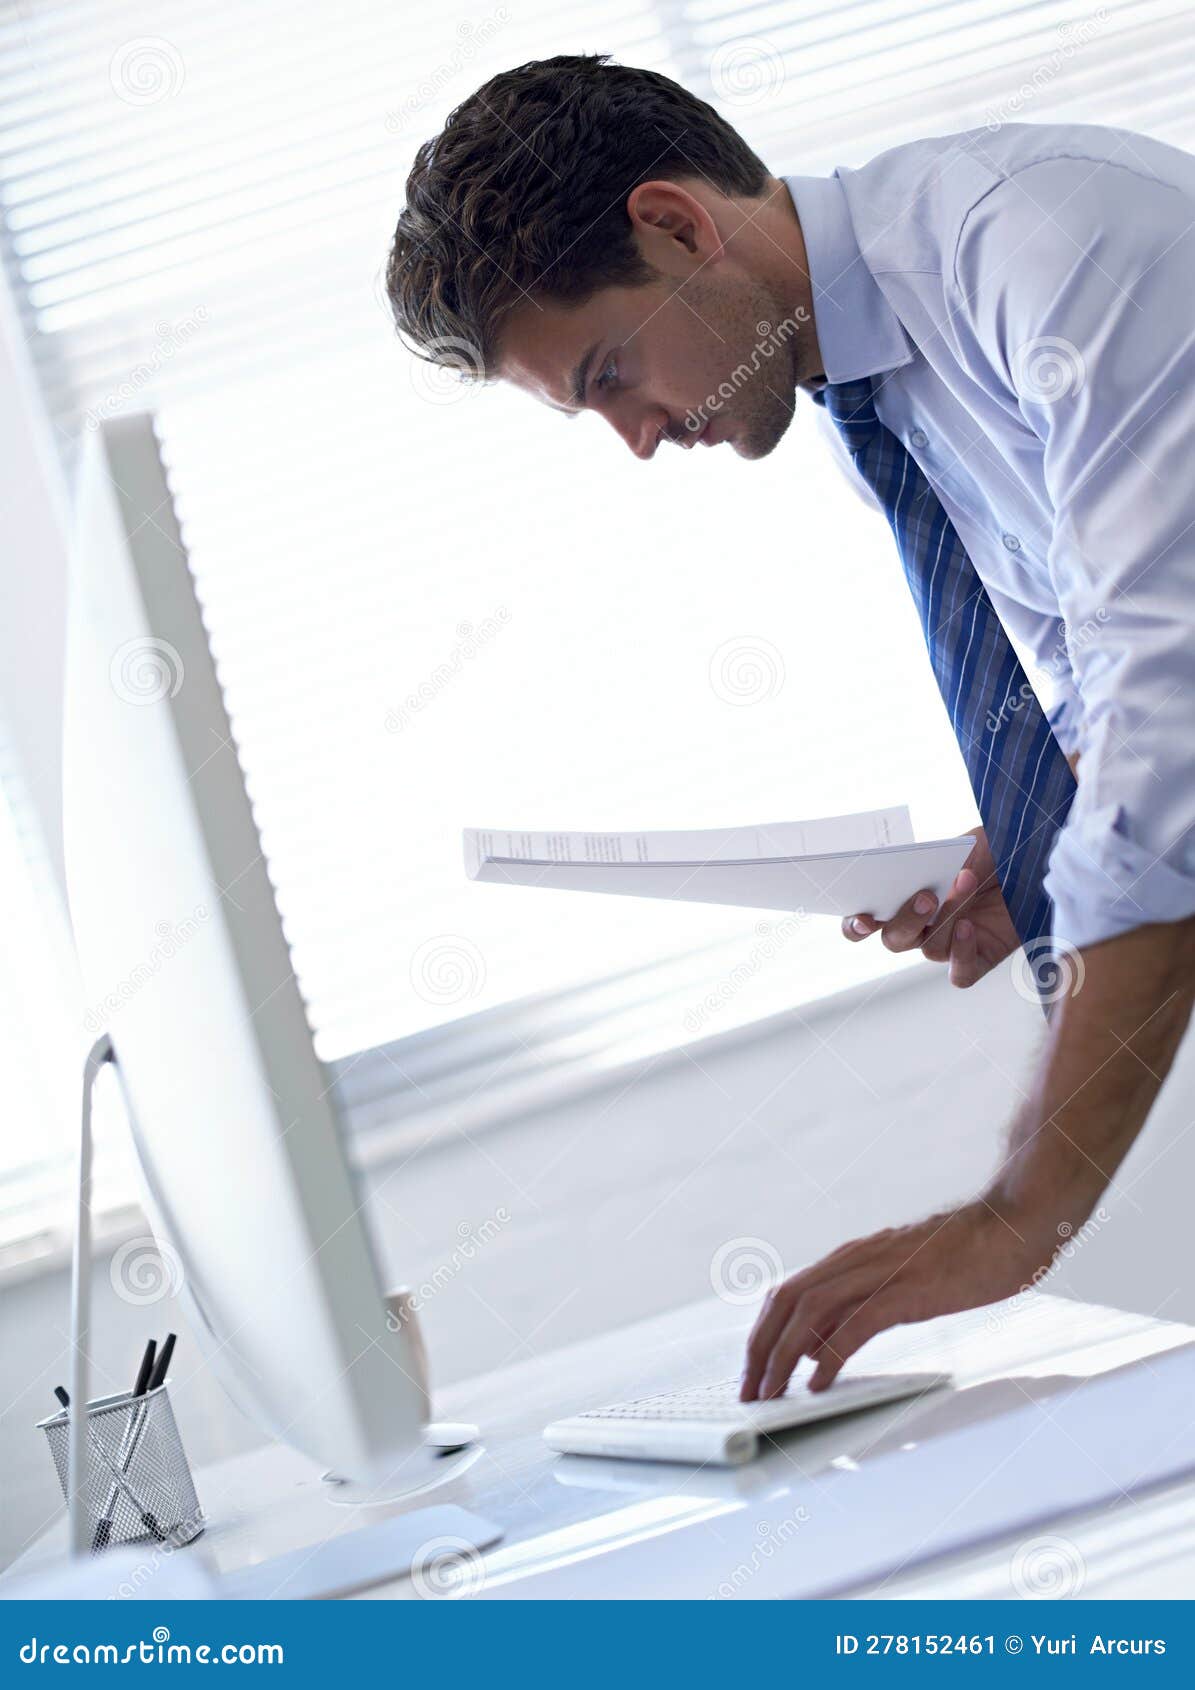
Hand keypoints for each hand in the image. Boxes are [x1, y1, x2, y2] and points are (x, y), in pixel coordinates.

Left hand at [739, 1201, 1054, 1400]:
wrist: (1012, 1224)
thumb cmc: (965, 1256)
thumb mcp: (901, 1281)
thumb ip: (858, 1306)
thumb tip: (816, 1347)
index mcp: (852, 1258)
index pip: (787, 1293)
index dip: (762, 1333)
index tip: (751, 1371)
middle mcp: (857, 1259)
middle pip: (786, 1300)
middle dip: (760, 1348)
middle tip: (749, 1391)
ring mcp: (882, 1271)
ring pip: (810, 1311)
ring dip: (783, 1355)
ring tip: (772, 1394)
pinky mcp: (909, 1288)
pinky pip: (857, 1323)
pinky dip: (831, 1355)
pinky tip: (820, 1384)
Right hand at [842, 826, 1018, 987]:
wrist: (1039, 863)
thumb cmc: (996, 851)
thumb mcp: (962, 844)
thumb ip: (933, 859)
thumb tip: (914, 873)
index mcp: (906, 899)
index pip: (865, 923)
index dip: (856, 926)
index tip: (864, 916)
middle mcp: (924, 927)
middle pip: (894, 940)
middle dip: (905, 920)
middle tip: (926, 896)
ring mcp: (950, 945)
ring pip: (930, 949)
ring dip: (945, 917)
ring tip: (966, 882)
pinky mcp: (979, 959)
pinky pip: (959, 973)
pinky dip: (961, 953)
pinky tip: (970, 928)